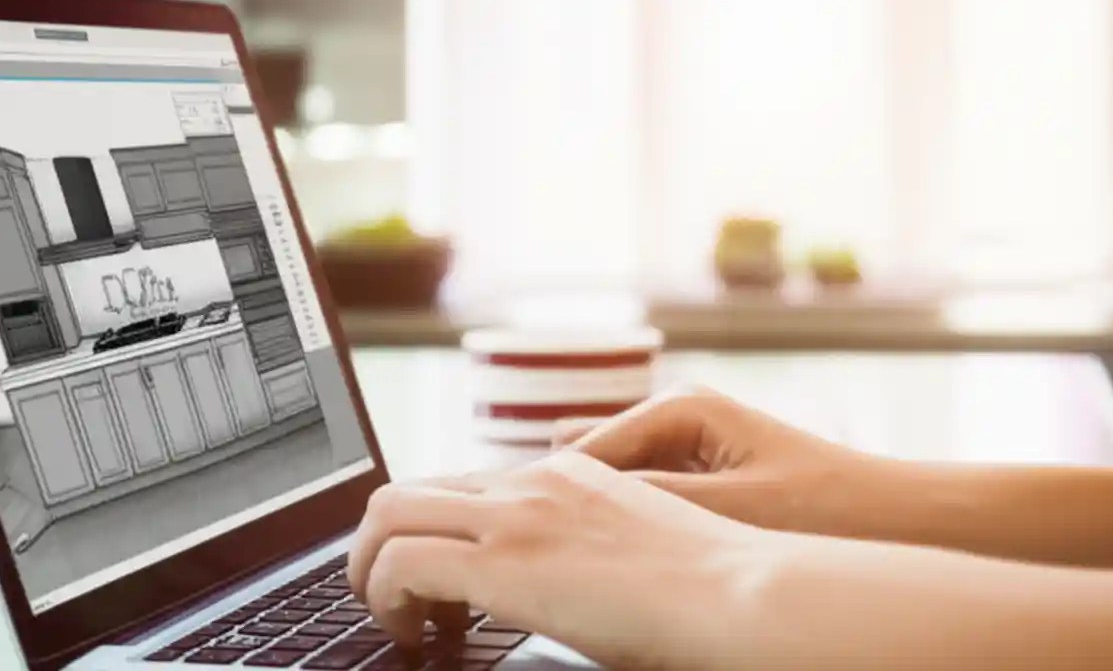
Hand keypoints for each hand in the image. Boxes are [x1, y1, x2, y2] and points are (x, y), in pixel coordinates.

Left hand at [347, 451, 773, 668]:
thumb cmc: (708, 588)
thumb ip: (584, 546)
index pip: (458, 486)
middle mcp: (530, 482)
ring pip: (387, 516)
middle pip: (407, 491)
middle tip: (392, 599)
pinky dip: (388, 600)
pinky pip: (401, 565)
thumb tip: (561, 585)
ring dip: (372, 571)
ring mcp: (515, 515)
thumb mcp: (633, 546)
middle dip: (378, 546)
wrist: (740, 595)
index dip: (427, 532)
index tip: (430, 584)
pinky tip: (418, 636)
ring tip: (394, 620)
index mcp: (563, 474)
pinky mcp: (505, 562)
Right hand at [557, 386, 888, 533]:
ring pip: (614, 486)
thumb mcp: (728, 506)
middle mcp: (677, 417)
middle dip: (561, 502)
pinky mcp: (703, 480)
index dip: (542, 491)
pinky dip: (625, 526)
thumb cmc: (826, 505)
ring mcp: (689, 449)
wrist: (898, 518)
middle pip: (591, 465)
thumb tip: (574, 499)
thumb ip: (650, 497)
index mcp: (680, 406)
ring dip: (592, 517)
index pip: (584, 450)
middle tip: (525, 545)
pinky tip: (609, 558)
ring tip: (558, 555)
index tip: (506, 526)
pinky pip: (643, 501)